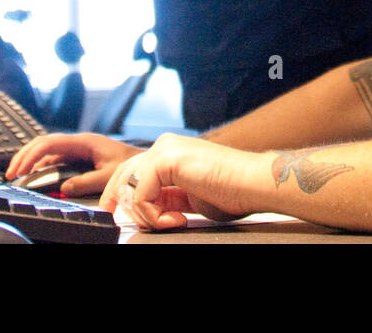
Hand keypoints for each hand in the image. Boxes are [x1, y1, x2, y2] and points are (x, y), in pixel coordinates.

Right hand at [5, 132, 140, 196]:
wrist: (142, 162)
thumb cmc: (130, 164)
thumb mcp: (108, 175)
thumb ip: (86, 182)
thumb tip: (64, 188)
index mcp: (83, 142)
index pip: (49, 143)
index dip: (31, 155)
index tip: (19, 169)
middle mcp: (78, 143)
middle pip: (43, 144)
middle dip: (24, 156)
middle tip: (11, 173)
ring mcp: (77, 149)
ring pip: (47, 152)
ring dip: (32, 162)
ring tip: (18, 175)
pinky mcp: (78, 157)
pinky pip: (55, 159)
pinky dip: (42, 167)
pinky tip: (35, 176)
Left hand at [99, 133, 258, 230]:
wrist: (253, 184)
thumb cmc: (232, 192)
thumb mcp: (190, 199)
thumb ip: (167, 199)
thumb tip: (147, 213)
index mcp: (170, 153)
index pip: (132, 173)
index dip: (122, 198)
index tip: (123, 219)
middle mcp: (164, 146)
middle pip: (122, 175)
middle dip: (119, 204)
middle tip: (128, 224)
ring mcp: (164, 149)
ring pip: (129, 186)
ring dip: (145, 214)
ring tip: (172, 223)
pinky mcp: (166, 159)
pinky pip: (141, 194)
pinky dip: (154, 214)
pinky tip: (178, 219)